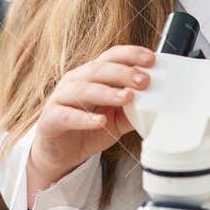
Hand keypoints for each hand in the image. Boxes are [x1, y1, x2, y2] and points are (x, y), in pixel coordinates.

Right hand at [28, 44, 154, 200]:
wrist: (61, 153)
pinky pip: (67, 115)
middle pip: (98, 69)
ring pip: (82, 89)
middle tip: (143, 80)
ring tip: (126, 98)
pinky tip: (100, 121)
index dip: (130, 55)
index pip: (111, 56)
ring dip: (106, 92)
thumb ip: (134, 111)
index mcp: (92, 75)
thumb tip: (158, 106)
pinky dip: (84, 118)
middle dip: (122, 73)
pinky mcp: (50, 119)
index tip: (151, 60)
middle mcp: (75, 81)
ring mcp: (60, 98)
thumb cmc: (88, 129)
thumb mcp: (117, 119)